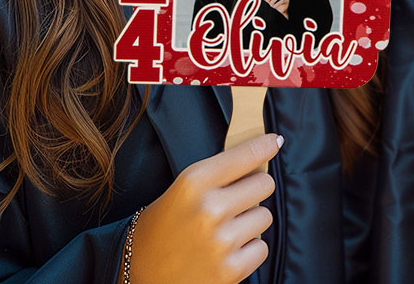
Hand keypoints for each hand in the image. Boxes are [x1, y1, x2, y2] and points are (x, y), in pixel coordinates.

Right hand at [130, 133, 282, 283]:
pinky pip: (261, 247)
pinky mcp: (229, 271)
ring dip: (251, 222)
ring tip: (225, 230)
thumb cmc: (163, 226)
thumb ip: (219, 172)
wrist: (139, 273)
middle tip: (235, 201)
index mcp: (194, 182)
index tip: (275, 142)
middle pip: (264, 184)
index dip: (265, 146)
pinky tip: (227, 252)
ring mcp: (220, 242)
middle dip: (254, 191)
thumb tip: (264, 150)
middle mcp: (209, 209)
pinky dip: (249, 250)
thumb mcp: (183, 188)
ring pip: (265, 216)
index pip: (246, 155)